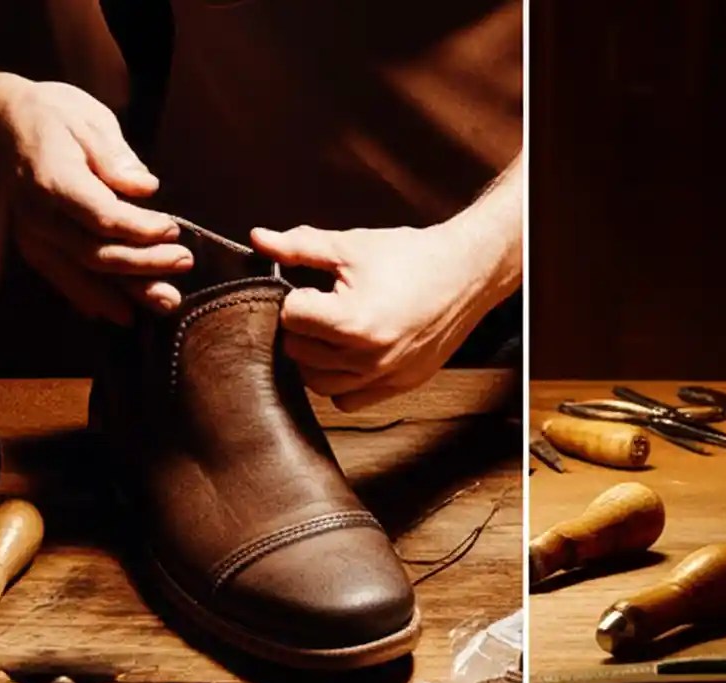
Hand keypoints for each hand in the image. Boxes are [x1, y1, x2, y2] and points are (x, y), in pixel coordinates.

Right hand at [0, 75, 187, 323]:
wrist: (1, 124)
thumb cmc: (54, 116)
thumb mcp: (88, 119)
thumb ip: (114, 156)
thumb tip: (145, 187)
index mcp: (52, 176)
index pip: (98, 214)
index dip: (138, 228)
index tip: (173, 229)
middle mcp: (37, 212)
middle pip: (94, 250)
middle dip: (144, 263)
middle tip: (184, 262)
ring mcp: (32, 233)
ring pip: (81, 271)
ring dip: (126, 292)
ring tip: (167, 303)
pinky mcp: (34, 245)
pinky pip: (63, 278)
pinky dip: (91, 298)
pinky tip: (121, 313)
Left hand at [251, 222, 508, 410]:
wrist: (466, 273)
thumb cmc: (414, 258)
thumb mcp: (351, 246)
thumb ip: (299, 246)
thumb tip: (259, 239)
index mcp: (352, 321)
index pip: (288, 317)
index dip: (294, 297)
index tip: (311, 288)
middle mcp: (367, 357)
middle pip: (297, 352)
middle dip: (303, 327)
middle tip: (322, 306)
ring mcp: (383, 375)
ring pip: (316, 382)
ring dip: (315, 357)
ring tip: (332, 330)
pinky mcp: (397, 385)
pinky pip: (347, 400)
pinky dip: (340, 382)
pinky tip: (349, 355)